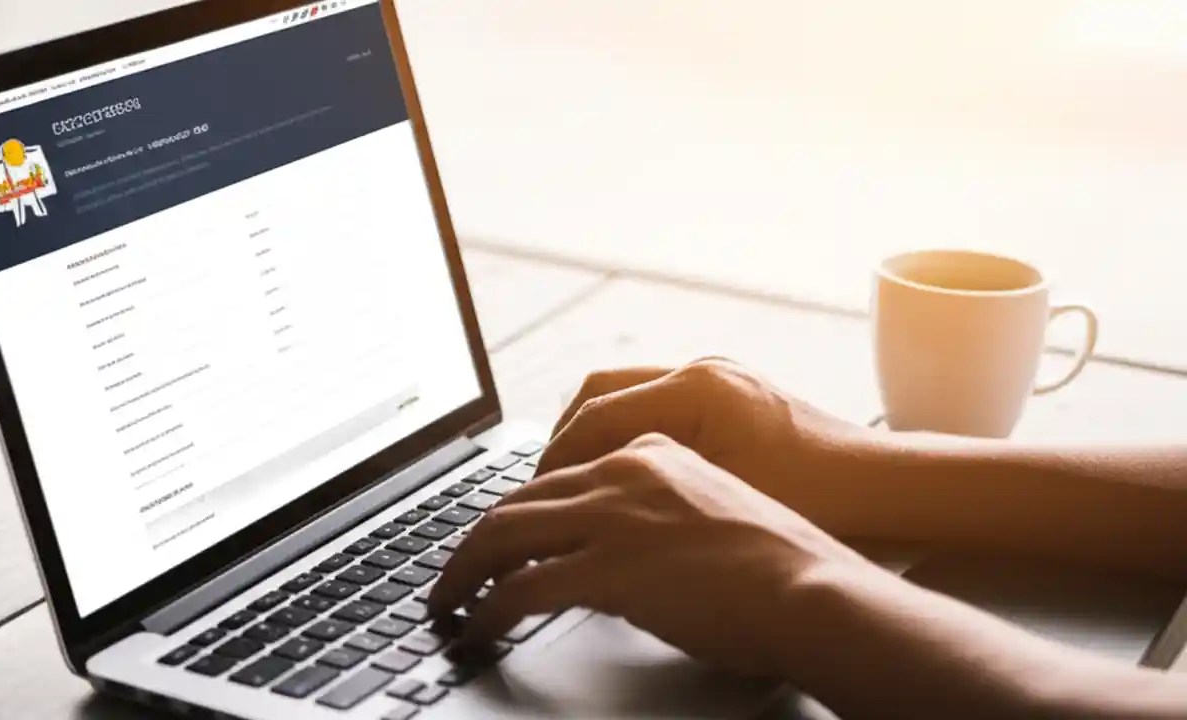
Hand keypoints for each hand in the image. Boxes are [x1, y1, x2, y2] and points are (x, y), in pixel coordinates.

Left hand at [428, 433, 871, 676]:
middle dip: (473, 541)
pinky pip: (519, 587)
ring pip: (502, 534)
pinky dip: (484, 608)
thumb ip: (656, 518)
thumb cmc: (781, 566)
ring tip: (448, 601)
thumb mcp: (711, 514)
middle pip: (516, 500)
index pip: (555, 475)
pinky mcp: (606, 568)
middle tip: (453, 573)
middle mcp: (622, 472)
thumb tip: (620, 558)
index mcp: (649, 451)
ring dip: (463, 571)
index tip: (496, 539)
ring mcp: (611, 517)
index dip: (515, 512)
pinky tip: (475, 627)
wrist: (811, 589)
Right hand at [541, 358, 866, 532]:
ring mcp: (714, 378)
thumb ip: (648, 491)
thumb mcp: (720, 498)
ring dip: (590, 434)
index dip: (556, 458)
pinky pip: (652, 403)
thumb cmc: (814, 497)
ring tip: (569, 480)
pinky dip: (624, 433)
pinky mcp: (726, 395)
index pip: (596, 415)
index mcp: (696, 389)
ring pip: (623, 394)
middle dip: (562, 439)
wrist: (880, 486)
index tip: (531, 495)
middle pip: (599, 393)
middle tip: (538, 485)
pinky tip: (619, 472)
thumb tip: (585, 503)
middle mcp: (701, 370)